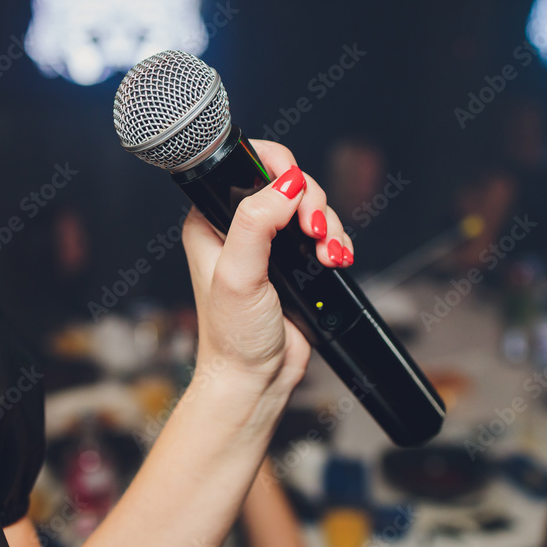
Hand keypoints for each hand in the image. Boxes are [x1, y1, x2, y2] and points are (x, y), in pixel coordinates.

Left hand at [181, 139, 353, 395]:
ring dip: (328, 226)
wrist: (255, 379)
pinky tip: (334, 260)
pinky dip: (336, 244)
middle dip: (311, 202)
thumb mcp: (238, 275)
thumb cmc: (232, 337)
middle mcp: (240, 227)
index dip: (277, 167)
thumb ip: (256, 223)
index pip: (247, 167)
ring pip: (311, 208)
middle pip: (288, 183)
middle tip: (313, 230)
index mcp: (211, 220)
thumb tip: (286, 184)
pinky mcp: (295, 264)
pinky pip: (324, 235)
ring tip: (326, 254)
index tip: (295, 187)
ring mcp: (270, 245)